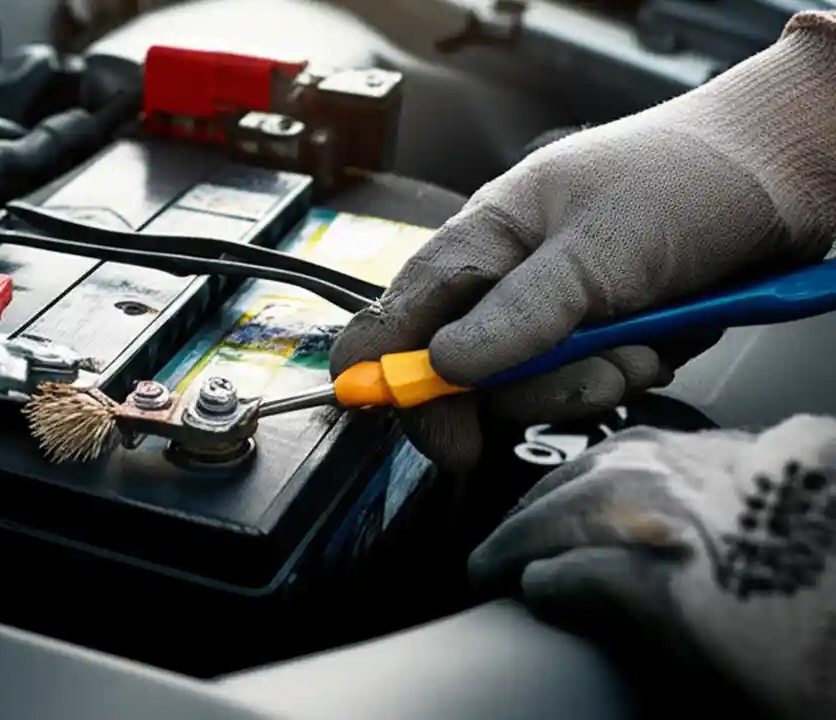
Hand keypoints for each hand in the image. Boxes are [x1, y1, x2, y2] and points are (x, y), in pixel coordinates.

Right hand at [330, 20, 835, 470]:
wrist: (782, 174)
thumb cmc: (681, 181)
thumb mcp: (596, 250)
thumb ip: (518, 315)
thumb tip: (442, 367)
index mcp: (481, 241)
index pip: (399, 315)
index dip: (387, 370)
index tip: (407, 418)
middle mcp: (505, 281)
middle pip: (462, 373)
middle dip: (522, 391)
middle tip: (587, 386)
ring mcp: (551, 311)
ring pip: (528, 388)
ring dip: (586, 382)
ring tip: (643, 349)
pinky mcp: (597, 335)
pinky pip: (583, 384)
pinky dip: (623, 374)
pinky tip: (660, 343)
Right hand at [468, 415, 835, 719]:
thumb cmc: (819, 653)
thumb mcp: (713, 654)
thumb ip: (623, 604)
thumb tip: (554, 582)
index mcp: (680, 555)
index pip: (562, 548)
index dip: (514, 562)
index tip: (490, 578)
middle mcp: (705, 495)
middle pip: (587, 491)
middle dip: (531, 522)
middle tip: (500, 551)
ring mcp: (743, 469)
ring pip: (631, 455)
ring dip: (575, 486)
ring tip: (546, 515)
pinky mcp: (784, 455)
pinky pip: (679, 446)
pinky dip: (635, 465)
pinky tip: (624, 483)